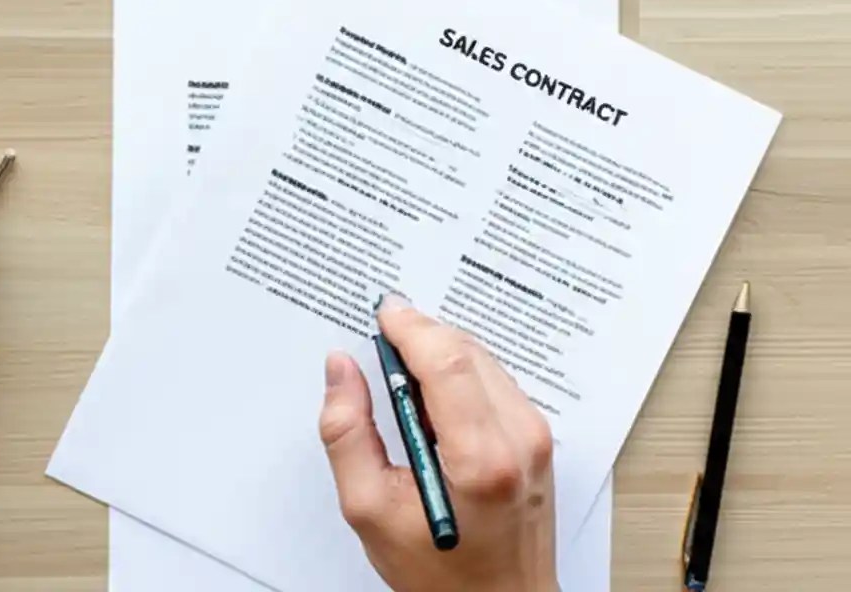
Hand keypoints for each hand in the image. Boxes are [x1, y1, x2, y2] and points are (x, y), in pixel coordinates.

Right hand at [319, 295, 556, 591]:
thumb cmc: (440, 573)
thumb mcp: (370, 509)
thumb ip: (348, 433)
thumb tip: (341, 371)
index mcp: (480, 458)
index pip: (446, 361)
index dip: (409, 327)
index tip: (382, 313)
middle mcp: (519, 440)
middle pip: (467, 351)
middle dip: (421, 333)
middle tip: (382, 334)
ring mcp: (535, 438)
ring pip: (485, 360)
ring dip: (441, 351)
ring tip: (400, 369)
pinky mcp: (538, 440)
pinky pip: (496, 381)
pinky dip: (461, 372)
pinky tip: (432, 392)